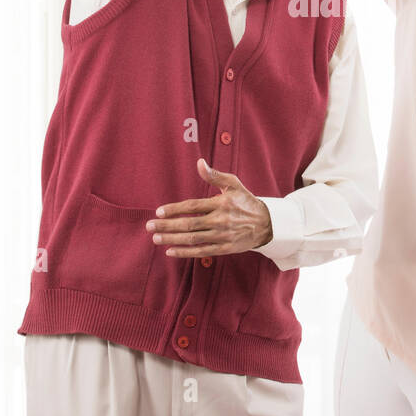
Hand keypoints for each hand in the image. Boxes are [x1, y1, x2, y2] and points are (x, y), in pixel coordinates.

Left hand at [146, 159, 273, 257]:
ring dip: (172, 239)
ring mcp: (221, 236)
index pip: (193, 207)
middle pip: (189, 224)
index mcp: (221, 204)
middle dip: (167, 226)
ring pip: (192, 239)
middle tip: (150, 226)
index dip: (175, 209)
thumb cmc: (246, 201)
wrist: (266, 224)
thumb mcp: (234, 184)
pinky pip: (201, 252)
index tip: (159, 211)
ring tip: (156, 238)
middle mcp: (220, 221)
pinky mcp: (224, 249)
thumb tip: (199, 162)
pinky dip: (185, 252)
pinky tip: (170, 251)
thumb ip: (214, 176)